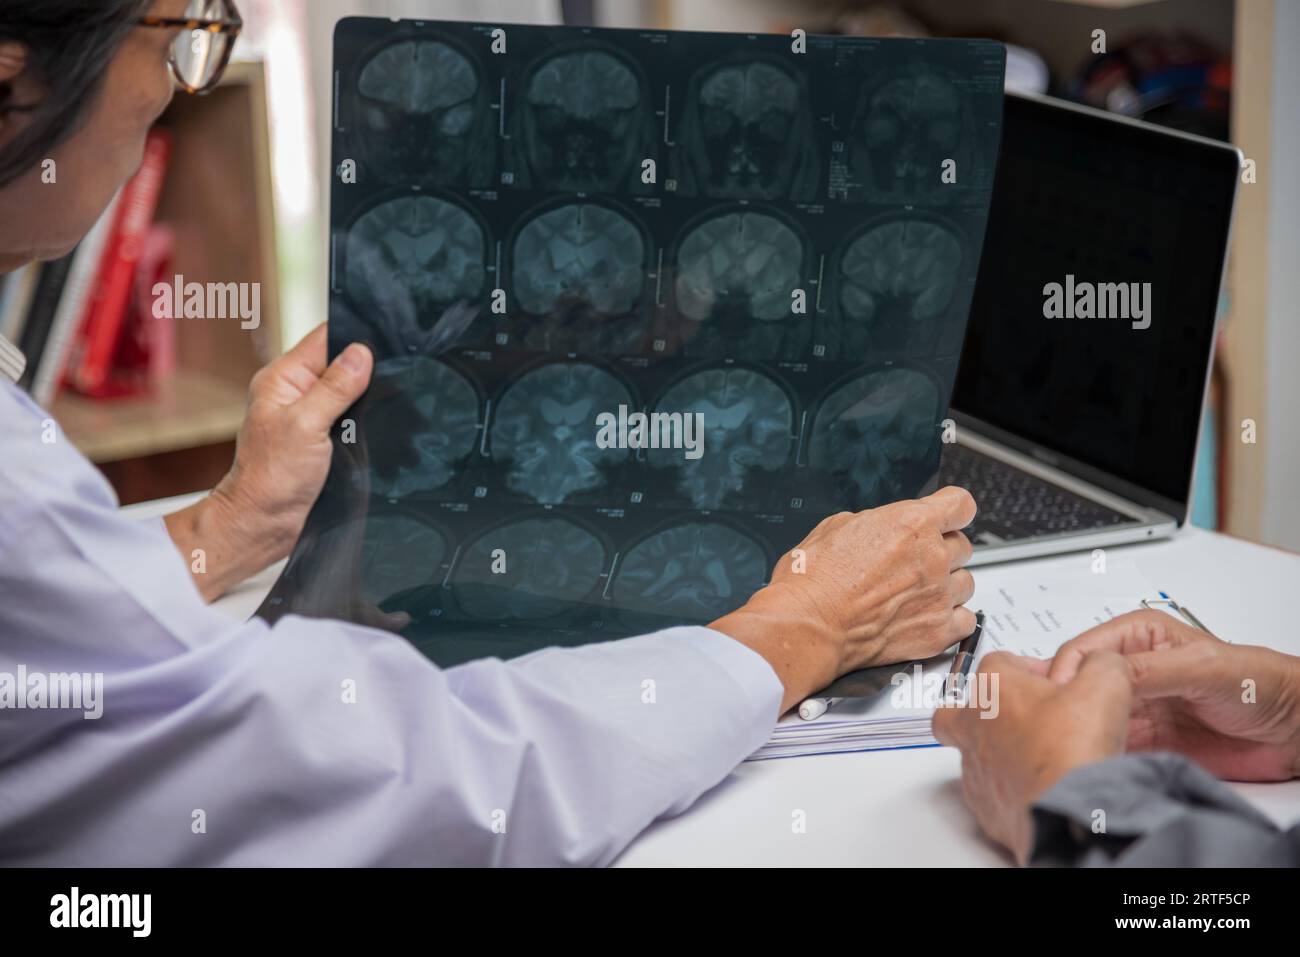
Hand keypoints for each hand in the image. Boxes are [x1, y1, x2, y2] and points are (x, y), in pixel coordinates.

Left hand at [165, 325, 372, 600]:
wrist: (264, 523)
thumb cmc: (272, 477)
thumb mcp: (306, 425)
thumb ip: (335, 387)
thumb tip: (361, 353)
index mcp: (283, 378)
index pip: (324, 339)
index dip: (354, 337)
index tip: (383, 345)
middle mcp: (296, 393)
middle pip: (342, 364)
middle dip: (367, 371)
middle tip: (391, 382)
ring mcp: (310, 416)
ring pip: (350, 393)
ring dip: (368, 401)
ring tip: (385, 409)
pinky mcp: (323, 439)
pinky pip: (352, 418)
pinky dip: (365, 422)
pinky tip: (377, 429)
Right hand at [711, 486, 976, 713]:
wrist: (807, 625)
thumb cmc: (812, 580)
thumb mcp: (835, 526)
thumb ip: (872, 523)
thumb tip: (878, 527)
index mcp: (911, 523)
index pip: (961, 504)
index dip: (952, 510)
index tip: (948, 517)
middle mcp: (932, 557)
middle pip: (962, 545)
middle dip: (941, 551)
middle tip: (916, 562)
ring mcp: (938, 595)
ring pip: (966, 582)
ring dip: (946, 585)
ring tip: (918, 593)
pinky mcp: (937, 631)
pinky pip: (966, 620)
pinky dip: (952, 619)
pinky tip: (929, 617)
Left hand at [932, 651, 1130, 863]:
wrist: (1065, 812)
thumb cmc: (1071, 751)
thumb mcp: (1104, 686)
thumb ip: (1101, 663)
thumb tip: (1100, 662)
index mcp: (993, 689)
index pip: (999, 662)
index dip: (1030, 668)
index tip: (1053, 681)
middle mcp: (972, 726)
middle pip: (964, 706)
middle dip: (987, 707)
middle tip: (1022, 716)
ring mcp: (973, 768)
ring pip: (974, 752)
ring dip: (1001, 751)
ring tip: (1042, 758)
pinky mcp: (983, 805)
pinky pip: (989, 792)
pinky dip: (1009, 789)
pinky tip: (1038, 790)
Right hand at [1048, 610, 1299, 781]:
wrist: (1291, 729)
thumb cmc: (1260, 682)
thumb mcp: (1202, 667)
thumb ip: (1149, 669)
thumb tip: (1101, 675)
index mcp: (1136, 636)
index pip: (1082, 650)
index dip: (1065, 672)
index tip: (1061, 697)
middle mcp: (1130, 668)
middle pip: (1078, 684)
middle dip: (1067, 702)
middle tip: (1058, 724)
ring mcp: (1135, 705)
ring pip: (1088, 716)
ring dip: (1080, 730)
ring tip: (1076, 742)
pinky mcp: (1142, 739)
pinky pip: (1107, 744)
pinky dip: (1097, 751)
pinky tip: (1094, 756)